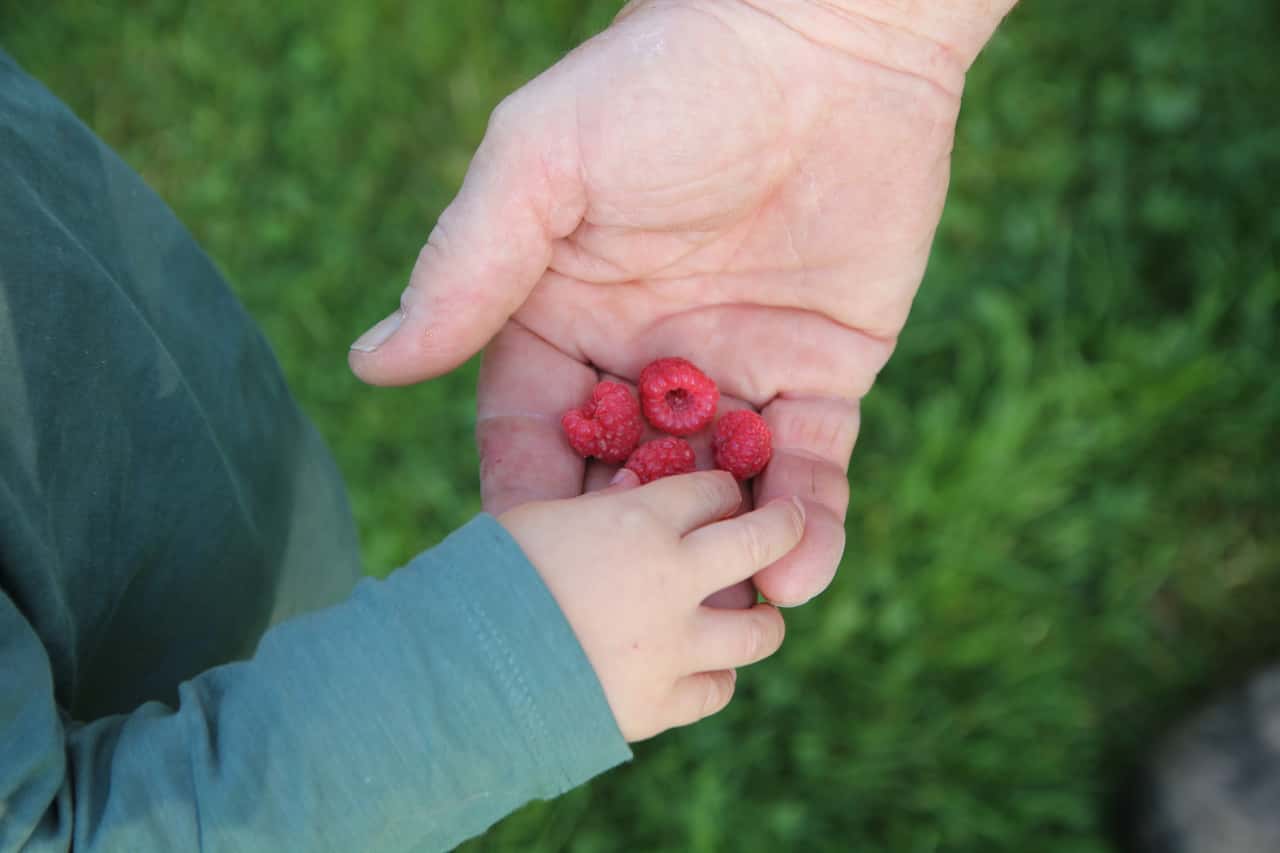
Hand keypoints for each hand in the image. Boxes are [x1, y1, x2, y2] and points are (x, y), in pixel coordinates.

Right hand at [351, 0, 997, 604]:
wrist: (827, 40)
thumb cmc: (667, 87)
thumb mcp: (541, 166)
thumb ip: (467, 269)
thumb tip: (372, 363)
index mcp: (561, 318)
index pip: (527, 434)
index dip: (526, 505)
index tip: (530, 579)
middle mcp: (642, 359)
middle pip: (620, 485)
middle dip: (627, 557)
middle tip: (635, 629)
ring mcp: (732, 373)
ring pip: (717, 495)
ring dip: (722, 559)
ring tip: (731, 613)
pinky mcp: (824, 375)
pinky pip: (811, 467)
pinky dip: (809, 521)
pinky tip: (801, 566)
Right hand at [498, 469, 805, 741]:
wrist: (460, 668)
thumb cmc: (484, 575)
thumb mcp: (533, 514)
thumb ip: (591, 502)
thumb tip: (630, 487)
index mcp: (639, 520)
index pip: (710, 490)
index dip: (720, 489)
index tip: (724, 493)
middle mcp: (675, 577)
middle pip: (761, 541)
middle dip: (782, 526)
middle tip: (786, 526)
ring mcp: (676, 645)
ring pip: (759, 628)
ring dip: (761, 617)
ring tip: (757, 615)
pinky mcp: (661, 704)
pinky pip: (716, 688)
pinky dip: (714, 676)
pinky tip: (704, 669)